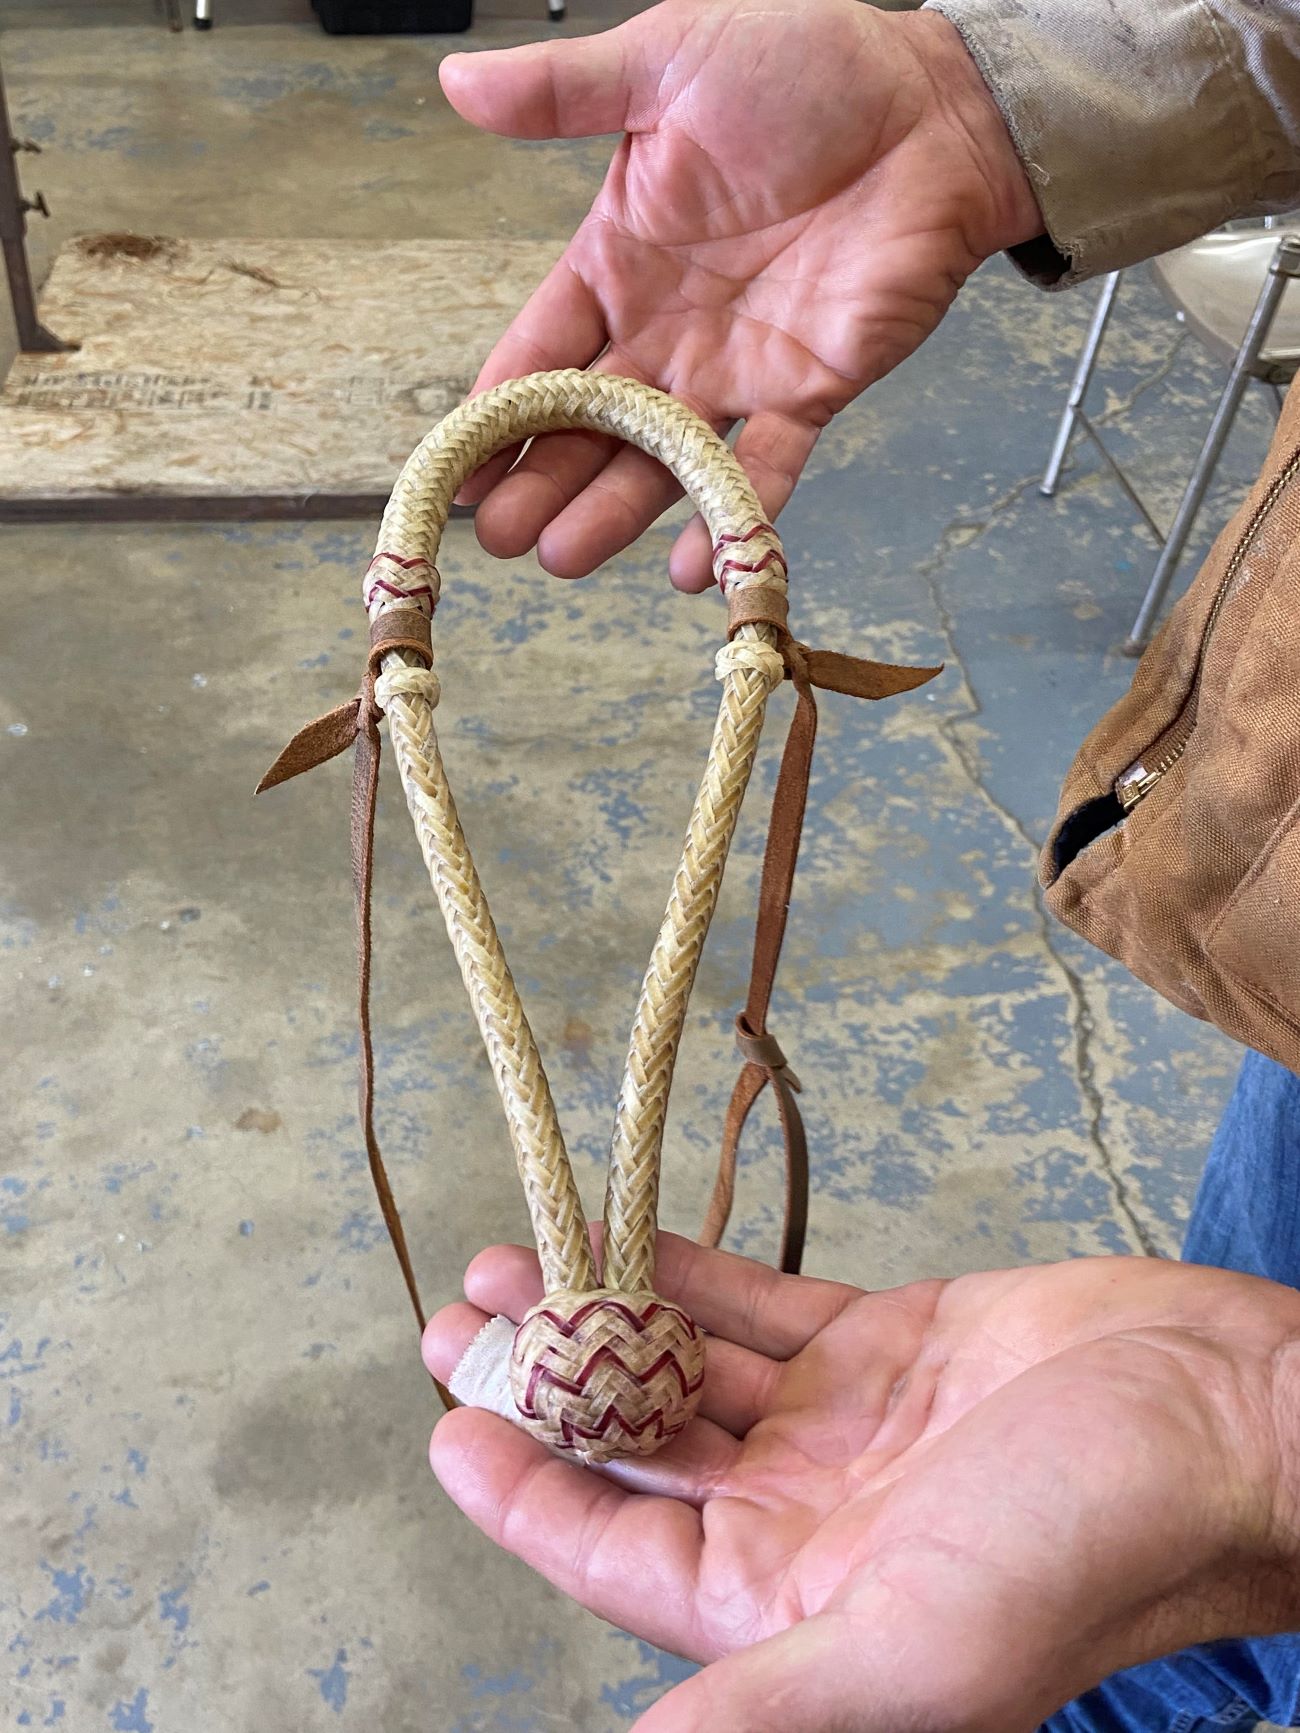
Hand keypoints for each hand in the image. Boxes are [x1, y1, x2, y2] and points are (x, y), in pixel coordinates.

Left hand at [424, 1235, 1299, 1731]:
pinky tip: (621, 1230)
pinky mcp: (883, 1344)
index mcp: (795, 1608)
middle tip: (456, 1323)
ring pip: (684, 1370)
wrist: (1225, 1413)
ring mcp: (840, 1426)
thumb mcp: (924, 1643)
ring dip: (598, 1317)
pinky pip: (756, 1303)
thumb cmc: (1093, 1545)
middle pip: (637, 1453)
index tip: (451, 1428)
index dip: (527, 1497)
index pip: (620, 1557)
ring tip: (506, 1264)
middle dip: (543, 1389)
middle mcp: (804, 1520)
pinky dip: (686, 1268)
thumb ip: (772, 1697)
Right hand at [439, 0, 1040, 590]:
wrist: (933, 102)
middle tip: (498, 537)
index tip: (457, 466)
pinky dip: (732, 518)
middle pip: (589, 424)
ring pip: (660, 460)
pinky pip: (764, 470)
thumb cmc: (806, 63)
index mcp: (620, 259)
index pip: (539, 350)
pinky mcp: (809, 392)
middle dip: (541, 480)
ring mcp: (735, 368)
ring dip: (611, 511)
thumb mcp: (667, 61)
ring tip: (560, 557)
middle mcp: (667, 328)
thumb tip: (456, 79)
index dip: (497, 409)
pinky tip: (689, 570)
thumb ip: (565, 89)